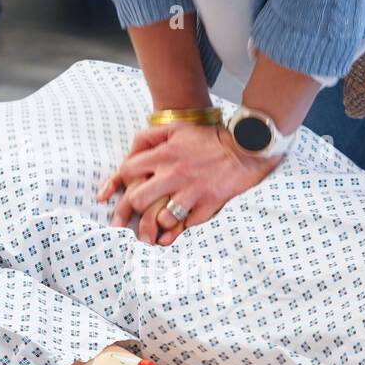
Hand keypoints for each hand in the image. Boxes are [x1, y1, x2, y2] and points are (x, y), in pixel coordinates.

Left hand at [97, 123, 278, 244]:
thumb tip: (131, 150)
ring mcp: (192, 191)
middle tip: (133, 215)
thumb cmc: (210, 138)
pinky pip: (186, 225)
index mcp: (165, 154)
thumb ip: (151, 136)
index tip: (120, 191)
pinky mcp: (208, 204)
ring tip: (153, 228)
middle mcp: (174, 173)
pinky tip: (169, 236)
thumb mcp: (178, 128)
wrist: (246, 148)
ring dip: (155, 223)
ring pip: (160, 217)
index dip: (119, 183)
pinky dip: (176, 232)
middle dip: (133, 208)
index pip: (128, 171)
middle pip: (138, 199)